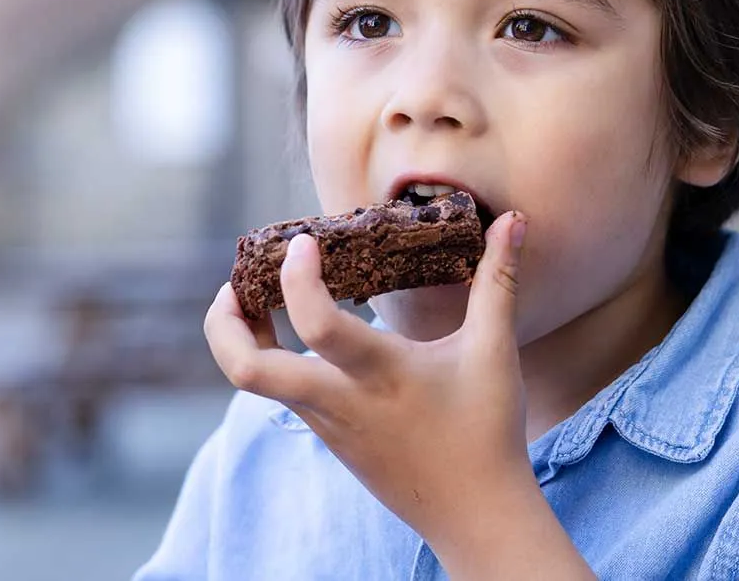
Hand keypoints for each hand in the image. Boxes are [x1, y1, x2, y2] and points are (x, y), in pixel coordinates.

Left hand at [205, 212, 587, 577]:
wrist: (476, 517)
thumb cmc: (487, 431)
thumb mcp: (494, 350)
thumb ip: (499, 279)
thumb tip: (515, 222)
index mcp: (378, 374)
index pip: (315, 323)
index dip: (296, 277)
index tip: (303, 243)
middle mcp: (338, 401)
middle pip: (246, 369)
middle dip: (224, 323)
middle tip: (235, 284)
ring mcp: (327, 423)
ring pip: (256, 383)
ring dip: (241, 339)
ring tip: (255, 299)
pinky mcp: (330, 437)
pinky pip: (282, 394)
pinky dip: (271, 359)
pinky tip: (293, 335)